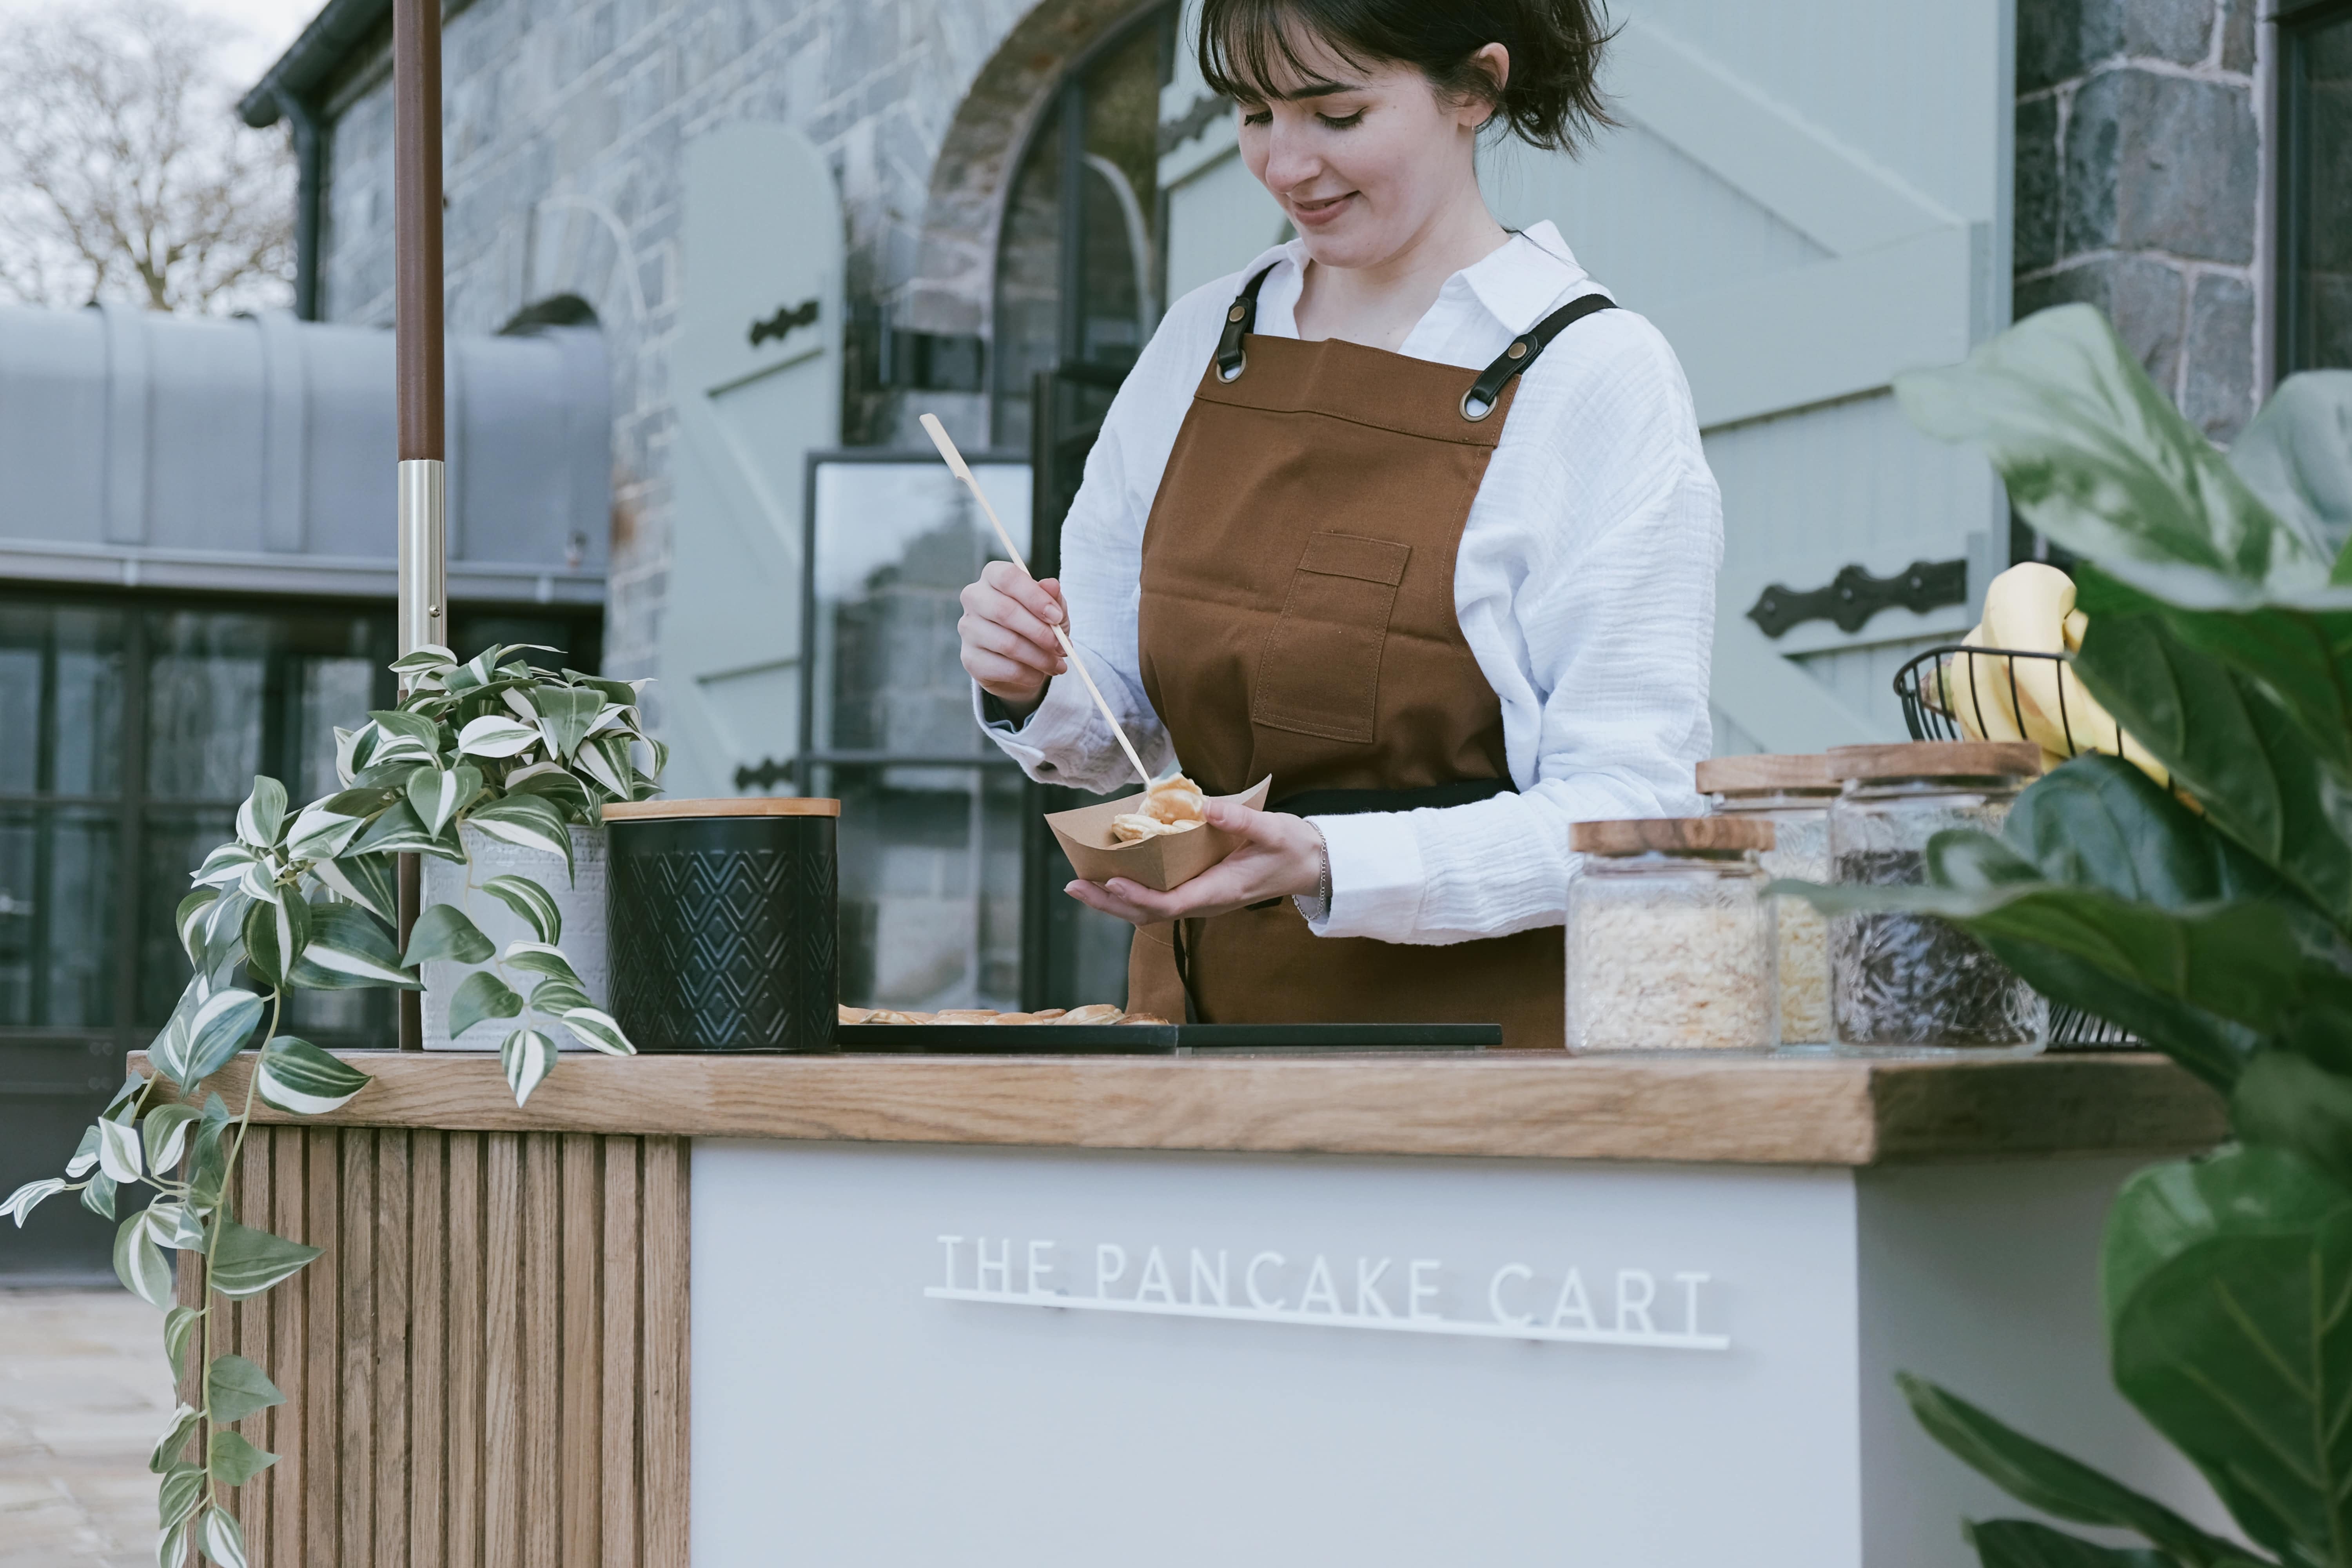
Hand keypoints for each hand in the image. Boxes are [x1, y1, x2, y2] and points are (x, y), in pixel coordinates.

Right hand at [959, 560, 1068, 712]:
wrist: (1020, 659)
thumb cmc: (1035, 623)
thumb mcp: (1050, 609)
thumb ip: (1052, 597)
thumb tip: (1052, 585)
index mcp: (993, 576)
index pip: (1008, 578)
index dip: (1035, 597)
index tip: (1057, 617)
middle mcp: (974, 598)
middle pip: (1005, 611)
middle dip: (1040, 633)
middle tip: (1062, 647)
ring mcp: (968, 628)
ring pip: (1007, 644)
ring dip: (1039, 658)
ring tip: (1057, 665)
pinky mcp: (969, 658)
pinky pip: (1004, 668)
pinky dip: (1029, 675)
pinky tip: (1039, 675)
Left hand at [1066, 801, 1324, 925]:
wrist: (1309, 865)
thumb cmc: (1291, 848)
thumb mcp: (1274, 830)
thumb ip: (1241, 821)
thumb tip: (1208, 807)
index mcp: (1220, 892)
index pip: (1170, 903)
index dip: (1137, 897)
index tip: (1111, 883)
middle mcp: (1204, 902)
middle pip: (1148, 913)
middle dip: (1109, 902)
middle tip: (1074, 886)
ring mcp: (1199, 898)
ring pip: (1148, 909)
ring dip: (1112, 899)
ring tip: (1079, 884)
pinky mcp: (1197, 889)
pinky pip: (1157, 895)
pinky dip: (1129, 890)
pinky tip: (1108, 876)